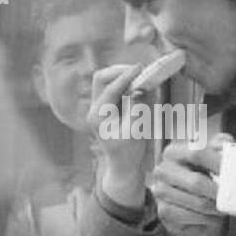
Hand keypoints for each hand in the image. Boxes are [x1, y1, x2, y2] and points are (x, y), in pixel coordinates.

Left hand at [88, 63, 150, 207]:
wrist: (122, 167)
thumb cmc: (129, 153)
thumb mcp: (135, 131)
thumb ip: (136, 108)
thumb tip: (139, 88)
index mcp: (98, 116)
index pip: (110, 88)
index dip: (126, 76)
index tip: (141, 67)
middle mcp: (94, 109)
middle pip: (101, 78)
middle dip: (120, 72)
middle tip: (140, 71)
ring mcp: (99, 108)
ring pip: (106, 81)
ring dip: (122, 76)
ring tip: (140, 77)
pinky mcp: (107, 108)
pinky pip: (113, 88)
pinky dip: (124, 83)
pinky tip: (137, 86)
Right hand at [150, 135, 229, 235]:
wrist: (195, 203)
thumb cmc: (207, 176)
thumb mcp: (213, 156)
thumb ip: (220, 146)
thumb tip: (224, 146)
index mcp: (173, 152)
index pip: (196, 153)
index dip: (218, 163)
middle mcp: (162, 171)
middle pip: (197, 182)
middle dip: (219, 192)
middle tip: (235, 197)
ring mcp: (160, 192)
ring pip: (197, 203)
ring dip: (216, 208)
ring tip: (226, 208)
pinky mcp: (164, 212)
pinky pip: (192, 217)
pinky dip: (207, 219)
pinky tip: (214, 217)